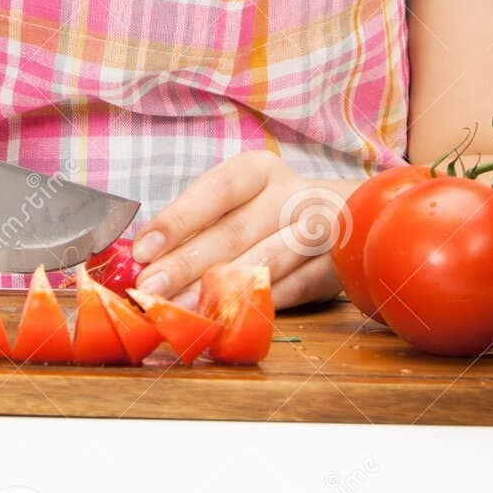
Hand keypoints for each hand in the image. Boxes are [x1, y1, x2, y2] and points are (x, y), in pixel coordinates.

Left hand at [130, 149, 358, 310]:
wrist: (350, 218)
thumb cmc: (271, 211)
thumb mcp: (240, 202)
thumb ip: (198, 225)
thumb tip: (142, 258)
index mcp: (260, 171)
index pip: (217, 190)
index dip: (179, 219)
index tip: (142, 248)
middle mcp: (292, 195)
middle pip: (235, 230)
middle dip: (188, 263)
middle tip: (150, 289)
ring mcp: (319, 232)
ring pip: (265, 262)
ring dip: (218, 290)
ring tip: (181, 309)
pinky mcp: (333, 269)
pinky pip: (291, 291)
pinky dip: (255, 306)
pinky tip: (223, 321)